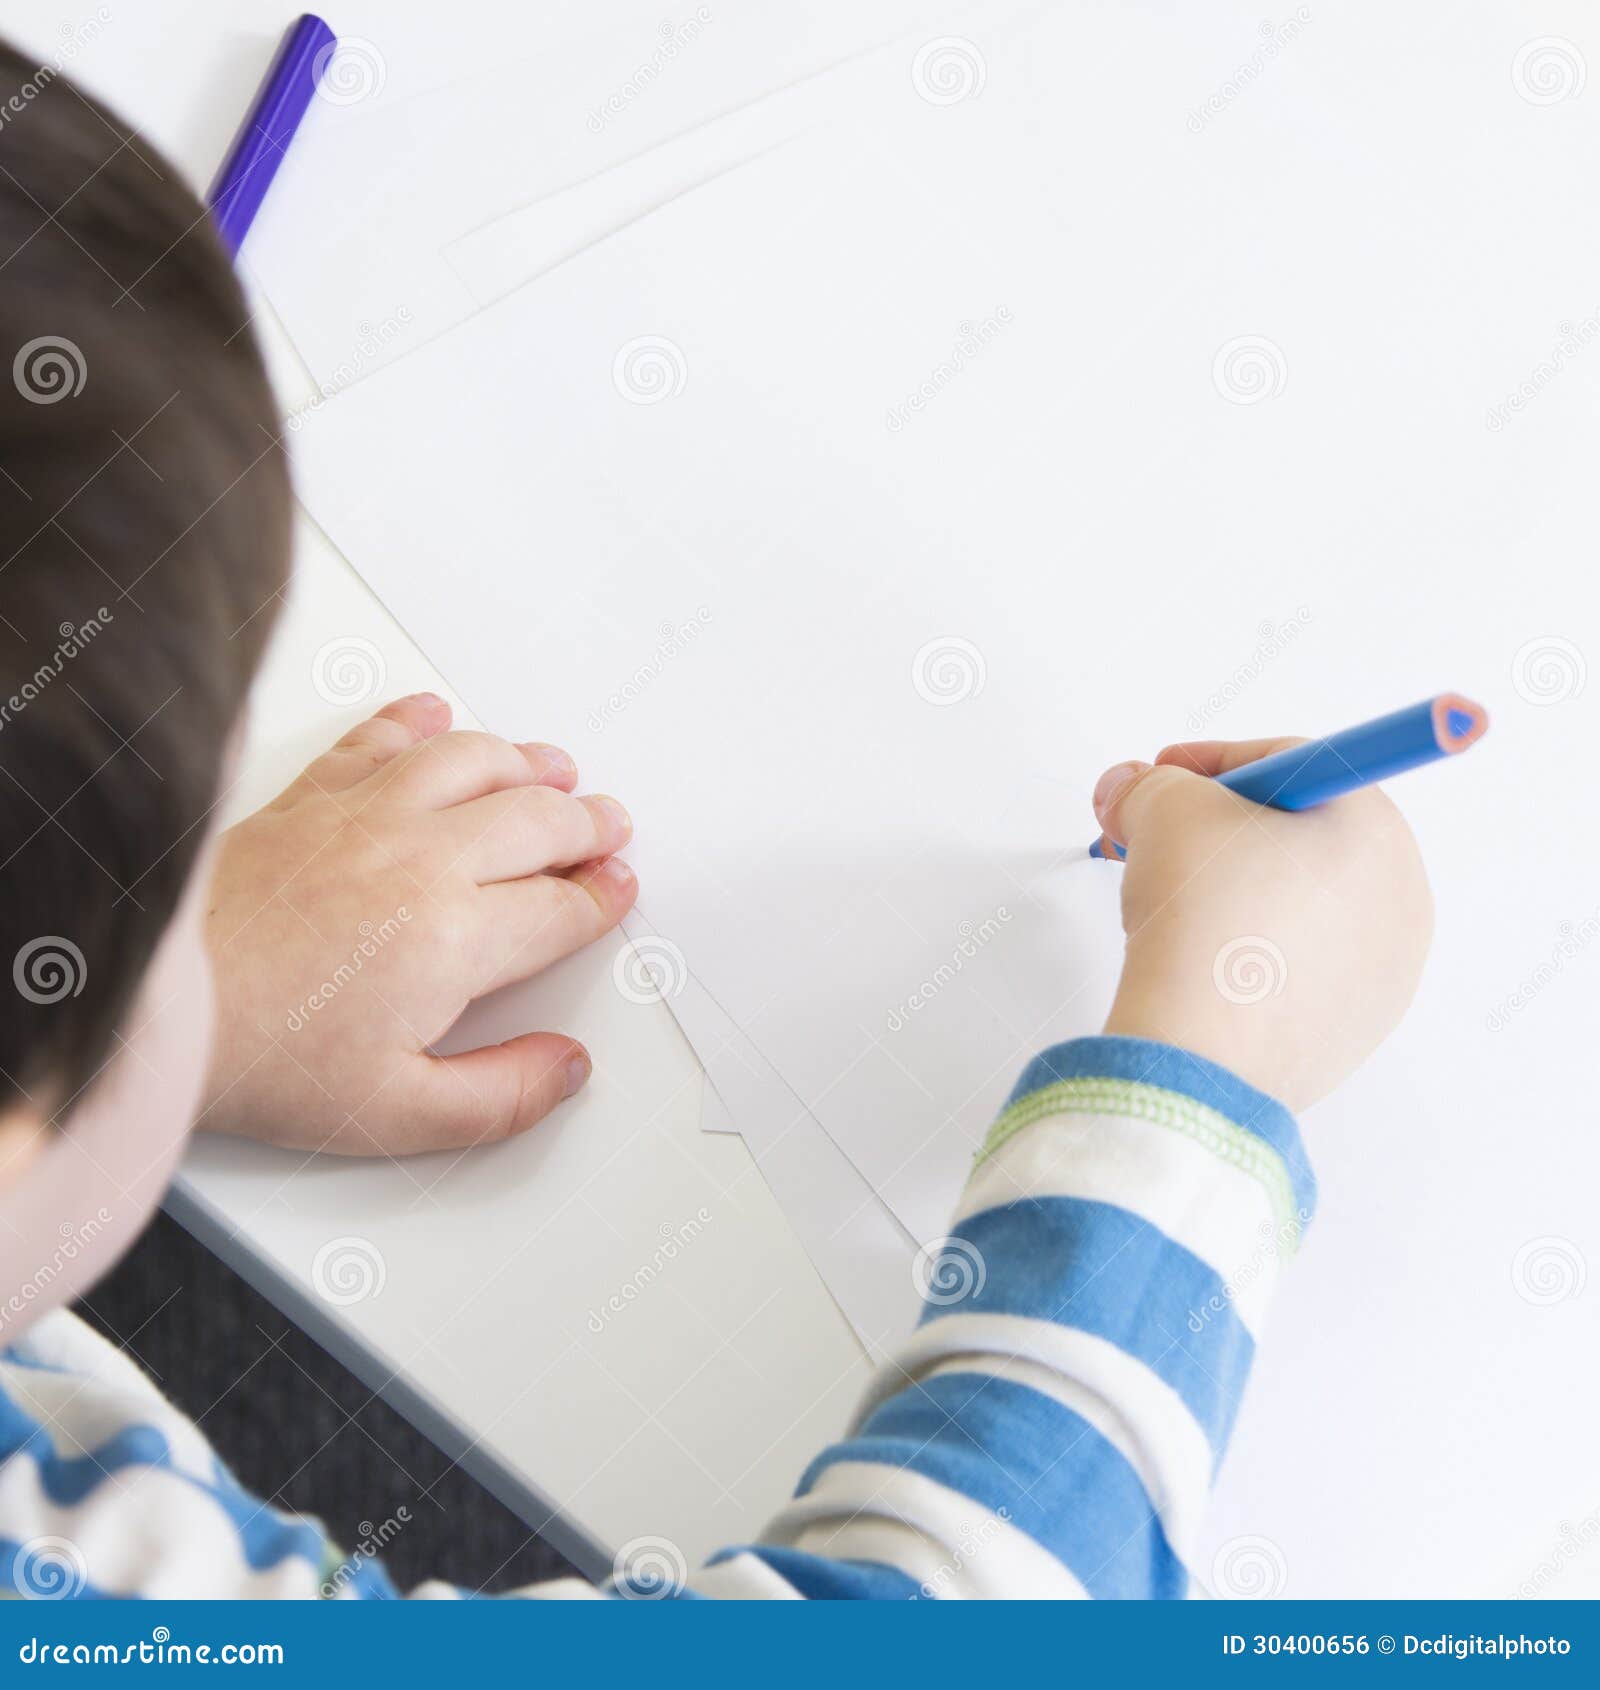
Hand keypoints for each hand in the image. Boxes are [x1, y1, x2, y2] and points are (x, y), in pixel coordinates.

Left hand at [200, 694, 636, 1153]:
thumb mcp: (399, 1112)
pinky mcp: (310, 797)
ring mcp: (365, 816)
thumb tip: (565, 1068)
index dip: (601, 899)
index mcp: (455, 937)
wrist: (155, 1003)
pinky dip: (416, 721)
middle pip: (538, 820)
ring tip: (553, 768)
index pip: (560, 907)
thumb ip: (501, 1096)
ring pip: (474, 761)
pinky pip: (380, 738)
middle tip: (608, 826)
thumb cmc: (263, 1055)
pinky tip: (434, 717)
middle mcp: (421, 859)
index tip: (615, 893)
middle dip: (588, 824)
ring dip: (526, 762)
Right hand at [1092, 736, 1432, 1110]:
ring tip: (1175, 903)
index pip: (1287, 764)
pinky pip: (1303, 962)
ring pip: (1301, 900)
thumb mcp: (1164, 810)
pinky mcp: (1359, 1026)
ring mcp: (1389, 968)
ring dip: (1237, 886)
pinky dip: (1255, 947)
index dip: (1209, 764)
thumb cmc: (1207, 924)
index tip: (1161, 779)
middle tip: (1160, 840)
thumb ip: (1147, 785)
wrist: (1207, 1054)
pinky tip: (1204, 958)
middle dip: (1220, 828)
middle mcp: (1402, 894)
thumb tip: (1130, 789)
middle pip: (1298, 832)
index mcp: (1377, 826)